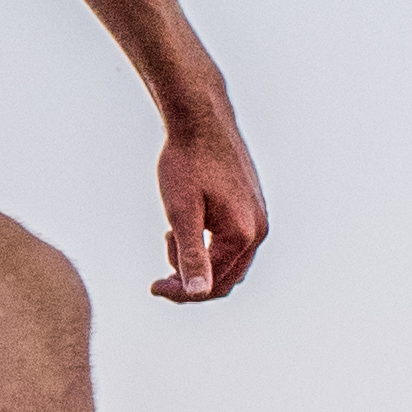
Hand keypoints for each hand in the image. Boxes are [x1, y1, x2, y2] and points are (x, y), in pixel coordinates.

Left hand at [154, 109, 266, 303]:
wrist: (200, 119)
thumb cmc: (185, 162)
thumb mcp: (181, 212)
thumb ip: (191, 254)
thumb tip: (198, 292)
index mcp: (243, 234)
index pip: (213, 284)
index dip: (182, 292)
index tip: (154, 287)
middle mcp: (258, 229)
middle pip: (226, 278)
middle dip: (192, 282)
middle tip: (160, 277)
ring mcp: (258, 217)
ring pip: (229, 261)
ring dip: (199, 262)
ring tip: (171, 236)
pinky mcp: (252, 206)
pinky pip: (232, 242)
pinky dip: (208, 246)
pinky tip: (186, 226)